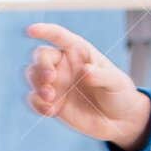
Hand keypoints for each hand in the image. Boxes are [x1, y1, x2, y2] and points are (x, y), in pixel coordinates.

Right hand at [24, 21, 150, 149]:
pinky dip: (37, 104)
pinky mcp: (51, 102)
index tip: (31, 30)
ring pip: (32, 75)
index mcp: (79, 51)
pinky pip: (33, 99)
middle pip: (41, 55)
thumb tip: (85, 70)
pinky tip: (50, 111)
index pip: (59, 36)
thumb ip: (101, 76)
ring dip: (37, 84)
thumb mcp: (116, 82)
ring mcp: (55, 83)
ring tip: (51, 97)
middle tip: (51, 78)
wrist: (118, 119)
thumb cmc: (119, 93)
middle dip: (41, 65)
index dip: (44, 31)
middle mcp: (63, 64)